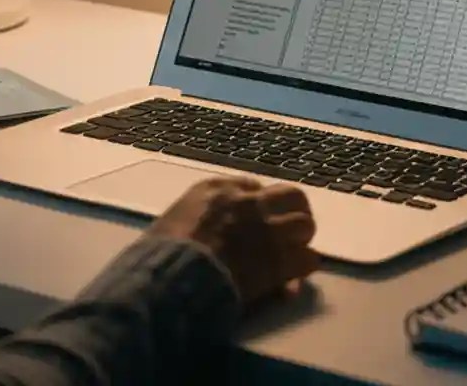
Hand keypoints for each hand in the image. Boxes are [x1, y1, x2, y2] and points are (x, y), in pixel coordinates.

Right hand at [149, 177, 319, 305]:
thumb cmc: (158, 254)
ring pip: (305, 223)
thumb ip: (196, 219)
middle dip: (292, 211)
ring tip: (293, 254)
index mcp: (217, 189)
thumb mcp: (171, 222)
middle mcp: (247, 202)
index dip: (258, 205)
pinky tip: (291, 280)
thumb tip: (204, 236)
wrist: (170, 278)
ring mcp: (267, 228)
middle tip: (288, 231)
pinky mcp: (279, 258)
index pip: (252, 186)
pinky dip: (301, 269)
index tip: (255, 220)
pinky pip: (308, 258)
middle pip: (290, 195)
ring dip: (300, 240)